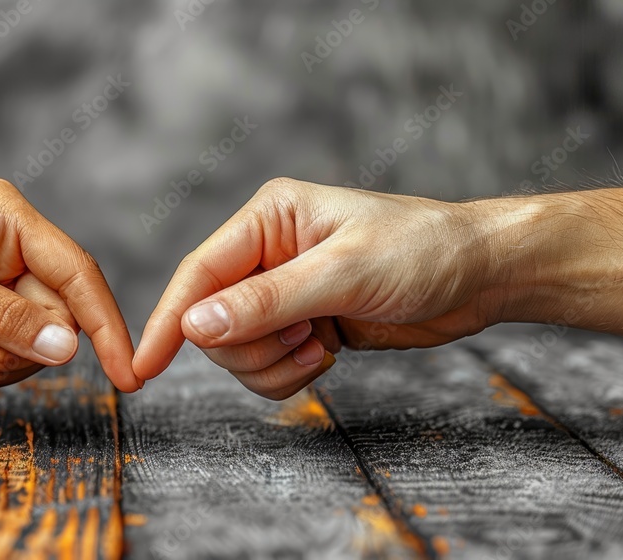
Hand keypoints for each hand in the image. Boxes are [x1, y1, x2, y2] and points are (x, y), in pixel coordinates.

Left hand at [0, 179, 137, 391]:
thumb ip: (3, 317)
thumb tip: (68, 348)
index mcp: (9, 219)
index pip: (79, 274)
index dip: (107, 325)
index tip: (128, 376)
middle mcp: (12, 249)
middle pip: (56, 319)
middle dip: (13, 346)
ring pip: (32, 345)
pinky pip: (4, 355)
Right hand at [133, 178, 501, 399]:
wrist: (479, 276)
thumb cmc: (422, 252)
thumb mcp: (343, 274)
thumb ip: (267, 301)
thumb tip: (196, 325)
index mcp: (268, 219)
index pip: (199, 274)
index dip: (169, 321)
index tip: (143, 367)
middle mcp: (266, 253)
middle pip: (212, 321)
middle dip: (251, 347)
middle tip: (302, 341)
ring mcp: (282, 291)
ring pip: (236, 350)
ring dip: (273, 364)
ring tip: (320, 346)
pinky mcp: (300, 323)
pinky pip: (266, 366)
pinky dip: (289, 374)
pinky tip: (326, 354)